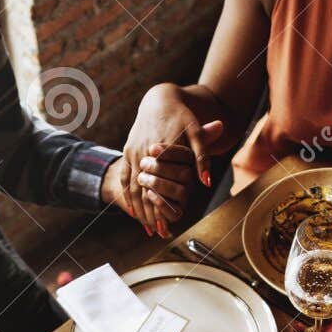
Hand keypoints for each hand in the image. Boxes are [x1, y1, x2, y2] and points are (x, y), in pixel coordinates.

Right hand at [117, 85, 225, 235]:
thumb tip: (206, 181)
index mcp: (158, 151)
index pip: (157, 186)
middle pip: (142, 190)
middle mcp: (141, 153)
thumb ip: (202, 157)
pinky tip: (133, 210)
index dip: (161, 207)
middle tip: (155, 233)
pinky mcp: (128, 150)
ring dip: (138, 208)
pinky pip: (125, 176)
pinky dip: (128, 194)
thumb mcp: (196, 134)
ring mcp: (132, 152)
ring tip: (146, 227)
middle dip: (148, 213)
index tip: (165, 225)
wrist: (159, 99)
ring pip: (132, 186)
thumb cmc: (181, 116)